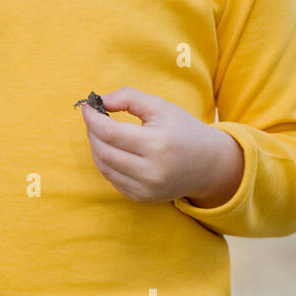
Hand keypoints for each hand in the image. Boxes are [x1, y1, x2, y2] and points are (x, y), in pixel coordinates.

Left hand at [77, 87, 244, 205]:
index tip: (87, 107)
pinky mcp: (140, 198)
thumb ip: (128, 98)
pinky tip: (113, 149)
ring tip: (102, 131)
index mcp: (157, 145)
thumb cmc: (182, 130)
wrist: (208, 165)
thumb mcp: (160, 107)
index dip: (93, 119)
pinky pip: (111, 178)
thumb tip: (99, 101)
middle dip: (92, 131)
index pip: (110, 132)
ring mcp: (145, 189)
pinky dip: (106, 162)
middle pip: (103, 150)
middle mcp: (150, 171)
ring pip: (103, 166)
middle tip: (95, 118)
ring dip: (96, 146)